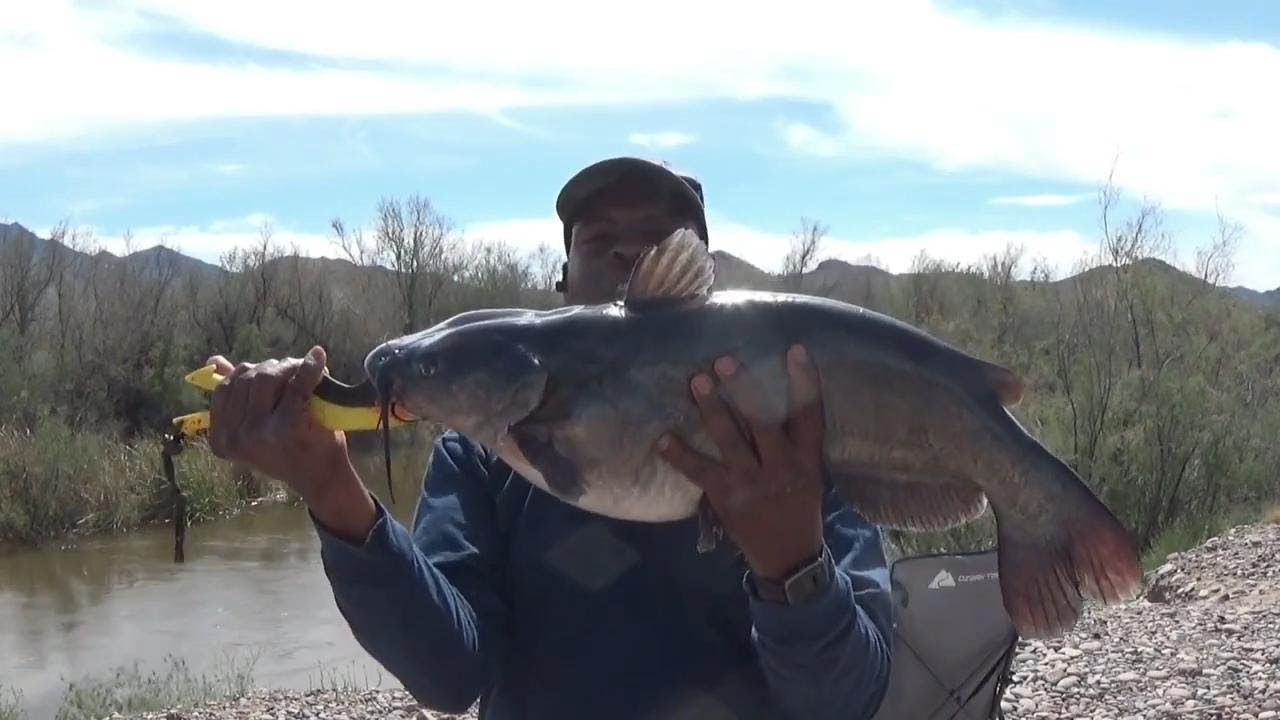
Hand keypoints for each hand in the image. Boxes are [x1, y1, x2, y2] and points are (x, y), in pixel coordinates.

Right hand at [206, 345, 375, 540]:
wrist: (322, 477)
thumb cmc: (290, 450)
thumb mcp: (255, 428)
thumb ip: (235, 397)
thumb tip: (214, 361)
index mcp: (222, 440)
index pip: (224, 389)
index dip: (245, 373)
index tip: (266, 370)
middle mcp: (236, 438)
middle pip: (247, 379)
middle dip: (270, 367)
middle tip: (291, 367)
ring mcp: (260, 432)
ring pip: (266, 377)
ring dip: (286, 366)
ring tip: (303, 368)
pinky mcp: (288, 425)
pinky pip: (296, 385)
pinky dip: (308, 368)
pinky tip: (317, 359)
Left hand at [656, 344, 826, 581]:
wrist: (788, 557)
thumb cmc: (799, 507)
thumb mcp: (811, 475)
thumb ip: (795, 442)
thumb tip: (776, 396)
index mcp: (807, 461)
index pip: (809, 416)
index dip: (804, 382)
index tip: (795, 350)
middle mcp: (782, 468)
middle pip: (763, 422)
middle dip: (744, 389)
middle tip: (725, 360)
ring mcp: (751, 484)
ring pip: (730, 440)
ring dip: (712, 409)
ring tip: (698, 381)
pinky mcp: (726, 498)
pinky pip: (699, 472)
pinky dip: (679, 455)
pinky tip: (663, 439)